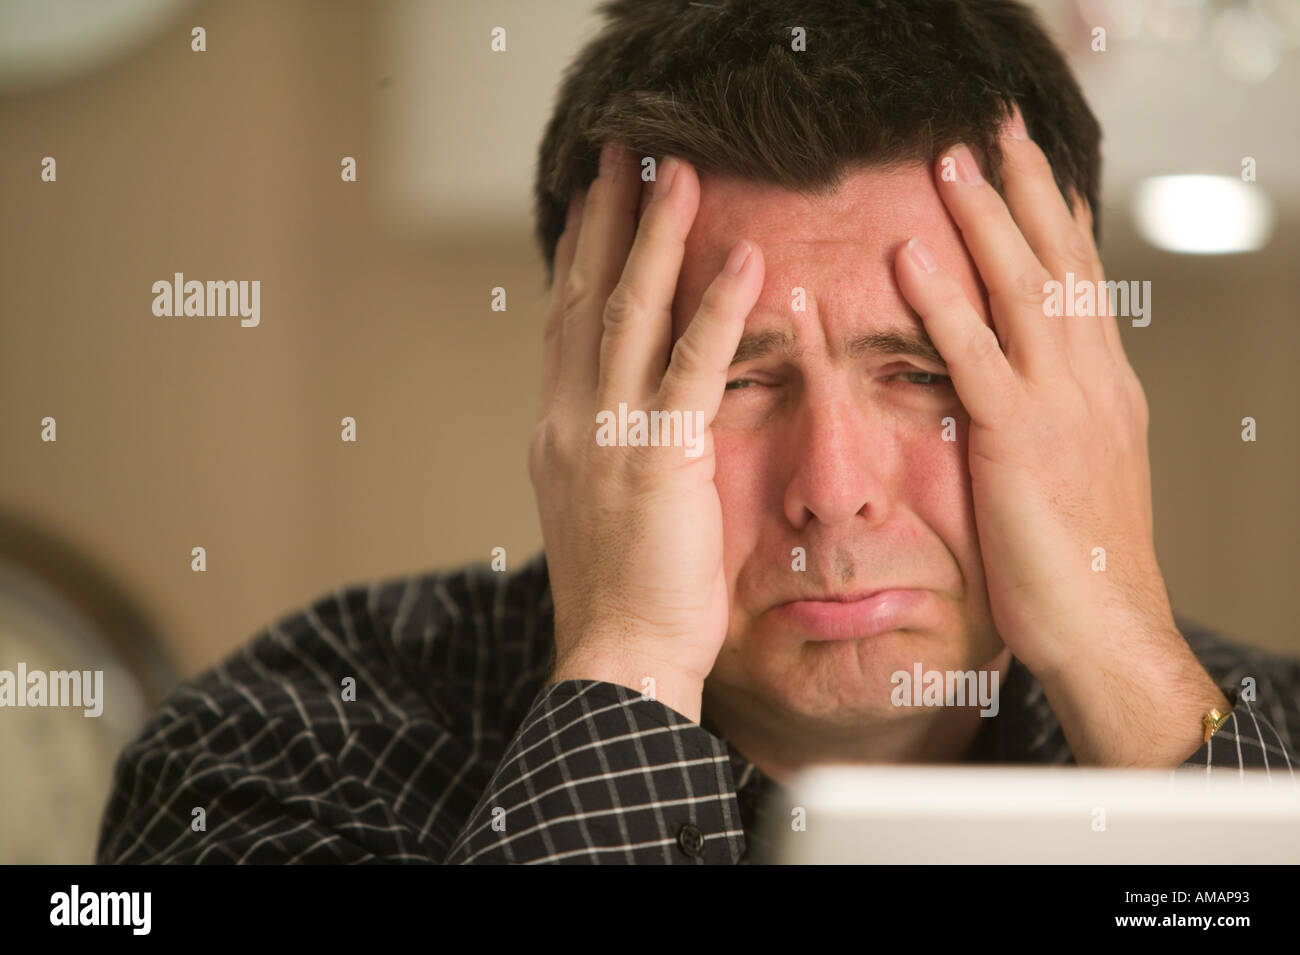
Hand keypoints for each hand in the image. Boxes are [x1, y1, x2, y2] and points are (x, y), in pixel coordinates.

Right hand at [531, 143, 763, 722]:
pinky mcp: (658, 460)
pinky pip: (690, 368)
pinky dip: (717, 309)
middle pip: (587, 296)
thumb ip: (612, 446)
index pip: (567, 321)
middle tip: (625, 150)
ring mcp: (608, 436)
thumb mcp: (601, 506)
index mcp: (558, 430)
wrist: (618, 656)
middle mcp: (571, 419)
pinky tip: (746, 260)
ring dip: (657, 237)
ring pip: (630, 314)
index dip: (580, 252)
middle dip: (606, 217)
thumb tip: (637, 410)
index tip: (595, 198)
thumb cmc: (622, 594)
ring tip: (681, 172)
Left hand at [893, 109, 1226, 765]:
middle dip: (1028, 190)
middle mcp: (1091, 381)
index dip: (1057, 220)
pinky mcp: (1018, 440)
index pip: (1082, 283)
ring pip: (1023, 289)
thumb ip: (1052, 418)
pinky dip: (945, 300)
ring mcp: (1060, 406)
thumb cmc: (1082, 565)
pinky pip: (975, 355)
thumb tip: (1024, 388)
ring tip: (951, 161)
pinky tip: (914, 254)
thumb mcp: (1076, 472)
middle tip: (997, 128)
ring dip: (986, 218)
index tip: (1034, 168)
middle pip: (1060, 262)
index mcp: (1104, 389)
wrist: (1106, 630)